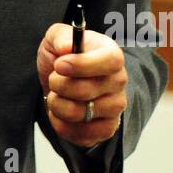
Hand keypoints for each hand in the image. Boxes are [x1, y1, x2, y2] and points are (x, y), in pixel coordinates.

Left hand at [38, 23, 126, 147]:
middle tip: (53, 78)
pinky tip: (59, 113)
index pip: (111, 61)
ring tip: (56, 96)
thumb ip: (60, 37)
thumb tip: (66, 48)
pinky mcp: (106, 129)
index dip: (83, 65)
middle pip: (88, 90)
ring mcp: (114, 108)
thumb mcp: (56, 37)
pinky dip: (62, 125)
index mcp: (112, 55)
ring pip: (81, 114)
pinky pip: (83, 134)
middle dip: (59, 85)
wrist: (61, 81)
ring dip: (58, 105)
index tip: (59, 65)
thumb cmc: (62, 56)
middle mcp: (119, 82)